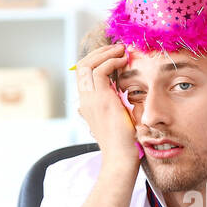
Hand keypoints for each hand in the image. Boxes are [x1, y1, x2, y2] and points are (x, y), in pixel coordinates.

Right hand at [74, 42, 137, 167]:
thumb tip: (121, 92)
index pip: (84, 74)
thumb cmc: (125, 142)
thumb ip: (114, 103)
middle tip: (118, 48)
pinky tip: (124, 61)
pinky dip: (112, 61)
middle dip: (100, 52)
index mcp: (87, 103)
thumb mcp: (117, 117)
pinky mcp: (100, 99)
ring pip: (88, 64)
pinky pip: (100, 70)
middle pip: (82, 65)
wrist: (122, 157)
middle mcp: (85, 99)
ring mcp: (90, 99)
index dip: (97, 60)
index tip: (115, 56)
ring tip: (122, 50)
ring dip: (106, 53)